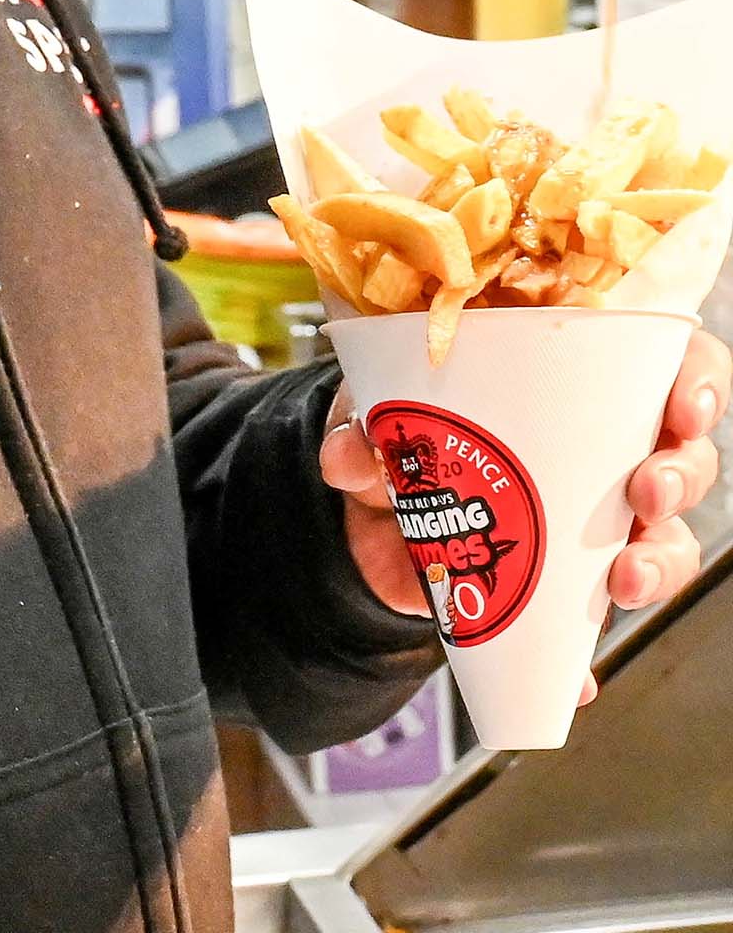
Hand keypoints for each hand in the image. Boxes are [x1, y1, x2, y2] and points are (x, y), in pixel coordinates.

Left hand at [325, 328, 726, 696]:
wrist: (371, 508)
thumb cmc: (401, 430)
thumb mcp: (374, 411)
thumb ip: (360, 426)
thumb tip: (350, 460)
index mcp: (579, 387)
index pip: (670, 370)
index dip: (697, 387)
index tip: (685, 410)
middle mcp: (607, 455)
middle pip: (682, 461)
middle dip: (679, 478)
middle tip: (646, 493)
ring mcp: (594, 525)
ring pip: (663, 543)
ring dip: (658, 563)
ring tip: (624, 580)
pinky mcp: (562, 585)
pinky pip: (591, 626)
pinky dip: (584, 659)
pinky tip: (580, 679)